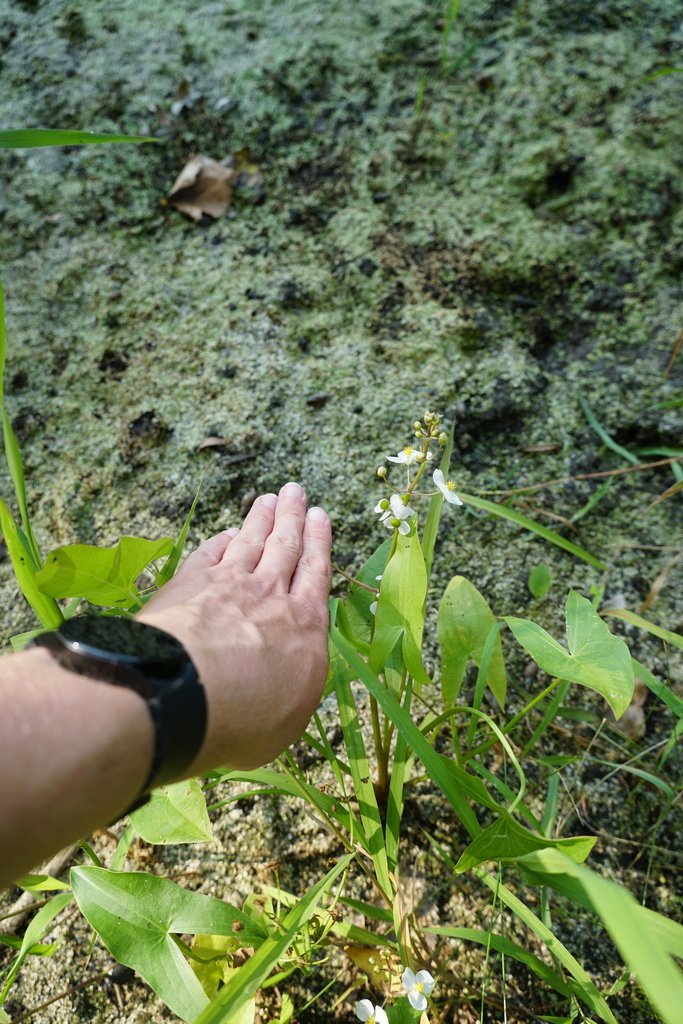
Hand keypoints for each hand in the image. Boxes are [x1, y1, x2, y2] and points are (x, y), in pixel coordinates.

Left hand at [137, 482, 331, 773]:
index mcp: (306, 628)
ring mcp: (230, 584)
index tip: (321, 518)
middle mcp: (272, 597)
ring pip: (251, 541)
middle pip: (285, 548)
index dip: (318, 544)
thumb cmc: (247, 721)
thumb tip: (284, 686)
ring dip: (261, 517)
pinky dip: (222, 539)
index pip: (315, 576)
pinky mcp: (190, 582)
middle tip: (297, 492)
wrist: (190, 696)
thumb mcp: (287, 720)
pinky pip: (211, 552)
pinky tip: (227, 531)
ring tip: (270, 497)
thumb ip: (291, 691)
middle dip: (293, 518)